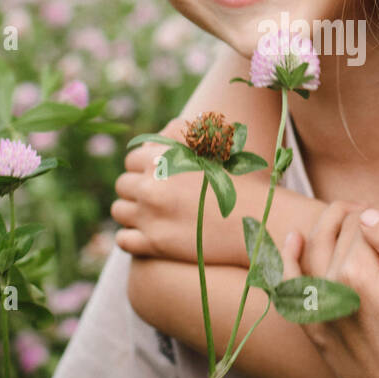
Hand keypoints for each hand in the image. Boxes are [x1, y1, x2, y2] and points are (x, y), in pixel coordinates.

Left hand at [111, 118, 260, 263]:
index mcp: (164, 159)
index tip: (153, 176)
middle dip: (135, 190)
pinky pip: (123, 240)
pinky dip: (131, 238)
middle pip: (123, 185)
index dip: (142, 167)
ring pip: (119, 211)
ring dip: (131, 213)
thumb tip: (161, 133)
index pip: (132, 159)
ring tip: (150, 217)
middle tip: (153, 198)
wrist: (259, 221)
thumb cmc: (241, 184)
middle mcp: (152, 185)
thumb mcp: (213, 150)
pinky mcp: (154, 244)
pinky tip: (147, 236)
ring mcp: (150, 216)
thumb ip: (182, 139)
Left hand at [292, 203, 378, 377]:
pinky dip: (288, 260)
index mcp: (356, 275)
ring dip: (332, 225)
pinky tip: (293, 239)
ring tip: (355, 214)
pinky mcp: (314, 328)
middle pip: (341, 230)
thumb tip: (370, 214)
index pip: (368, 222)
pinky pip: (291, 286)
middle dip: (369, 217)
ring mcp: (316, 310)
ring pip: (314, 248)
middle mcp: (328, 289)